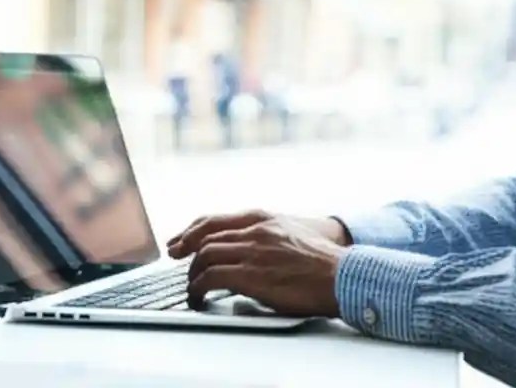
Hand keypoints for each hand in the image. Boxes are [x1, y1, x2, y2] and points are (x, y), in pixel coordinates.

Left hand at [166, 210, 351, 316]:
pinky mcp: (251, 275)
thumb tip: (245, 250)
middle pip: (205, 237)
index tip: (180, 240)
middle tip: (175, 259)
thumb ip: (265, 236)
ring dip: (193, 273)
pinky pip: (212, 278)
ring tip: (192, 286)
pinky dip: (199, 288)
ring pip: (205, 256)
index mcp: (262, 218)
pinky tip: (199, 296)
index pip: (214, 219)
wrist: (340, 275)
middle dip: (185, 249)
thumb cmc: (321, 261)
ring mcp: (252, 252)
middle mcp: (254, 231)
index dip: (191, 231)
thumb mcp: (291, 233)